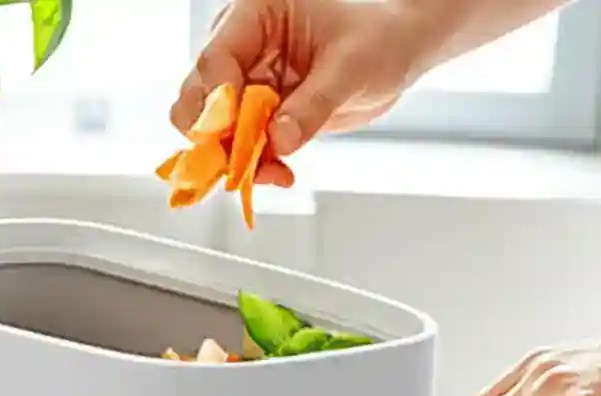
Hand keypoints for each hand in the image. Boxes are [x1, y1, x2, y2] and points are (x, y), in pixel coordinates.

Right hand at [170, 0, 450, 186]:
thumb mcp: (352, 67)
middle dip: (214, 135)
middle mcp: (242, 46)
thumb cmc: (381, 36)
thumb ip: (312, 104)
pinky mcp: (260, 111)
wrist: (401, 49)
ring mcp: (248, 80)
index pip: (217, 59)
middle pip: (200, 95)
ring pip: (214, 127)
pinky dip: (253, 164)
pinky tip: (279, 174)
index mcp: (255, 14)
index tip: (231, 135)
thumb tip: (277, 141)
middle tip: (238, 163)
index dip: (218, 101)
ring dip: (234, 156)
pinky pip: (241, 144)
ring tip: (272, 172)